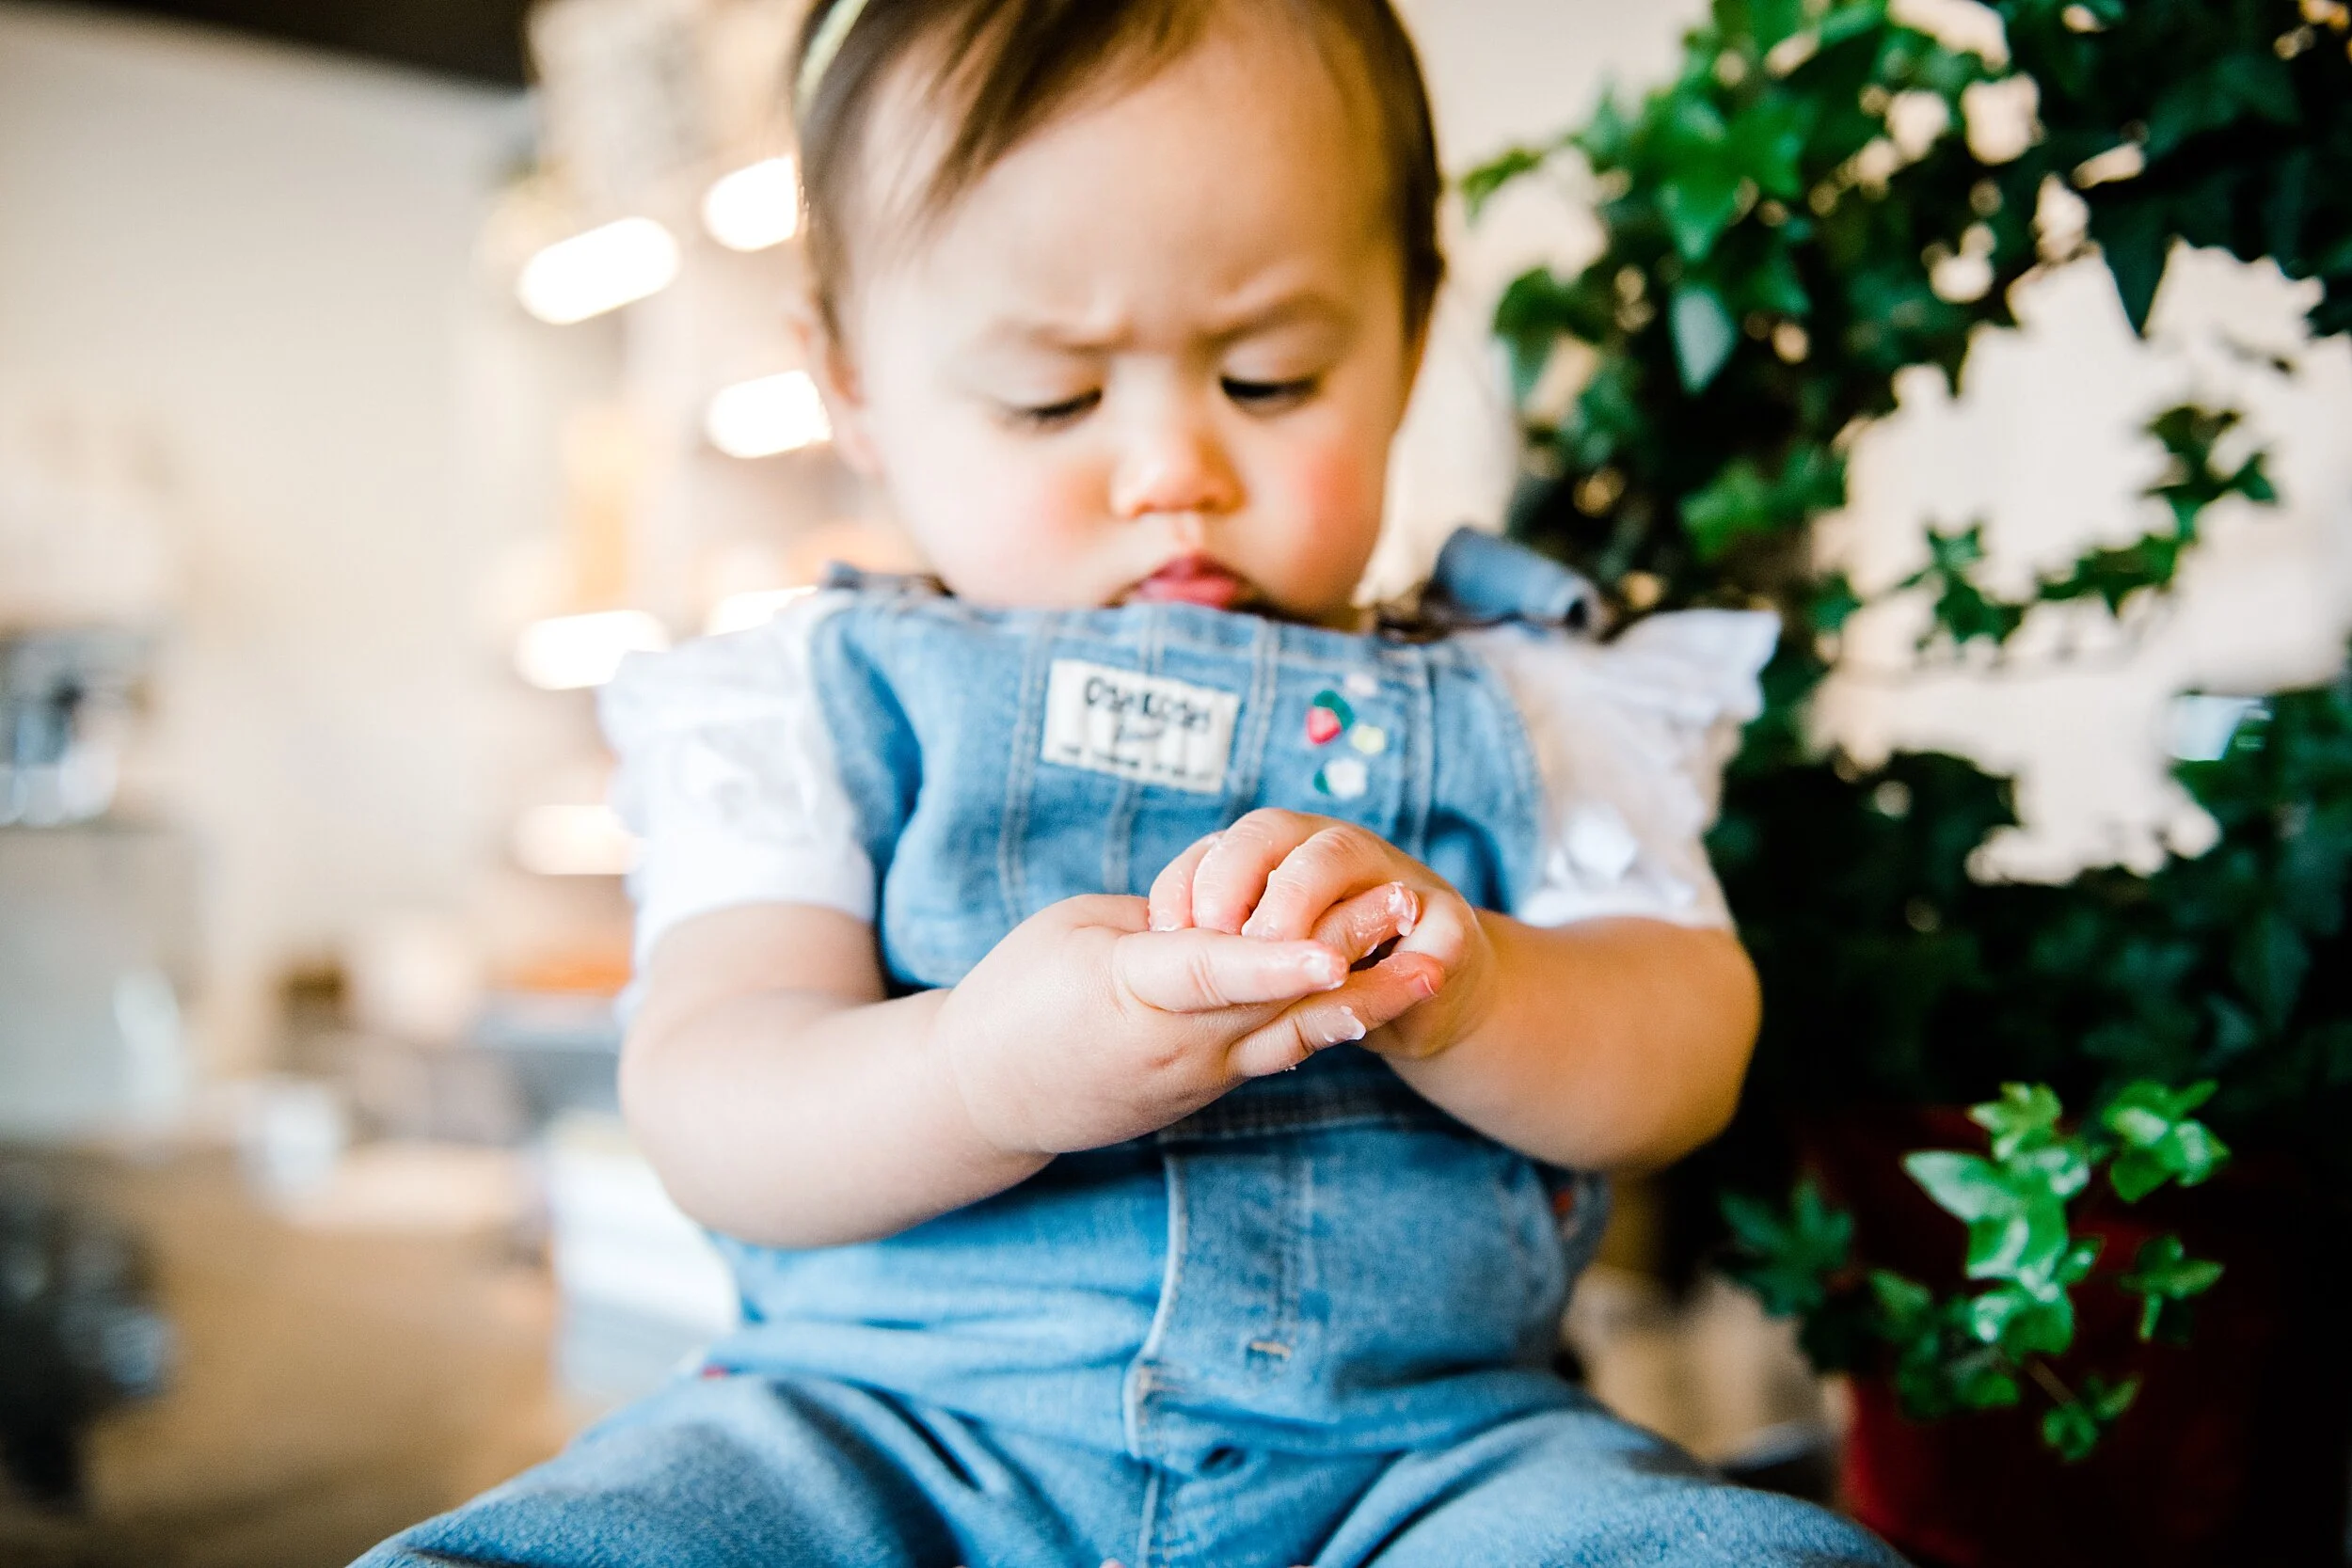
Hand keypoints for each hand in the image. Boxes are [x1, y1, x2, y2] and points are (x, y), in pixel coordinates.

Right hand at [930, 891, 1431, 1155]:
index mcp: (1126, 992)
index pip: (1209, 972)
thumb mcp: (1075, 934)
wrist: (983, 1100)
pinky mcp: (1203, 1091)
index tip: (1330, 954)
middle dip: (1350, 959)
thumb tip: (1226, 911)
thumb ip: (1158, 923)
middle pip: (1273, 1003)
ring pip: (1289, 1038)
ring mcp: (1193, 1077)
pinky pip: (1272, 1053)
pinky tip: (1376, 996)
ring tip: (1426, 967)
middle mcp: (1172, 1044)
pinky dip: (1323, 1024)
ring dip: (1362, 1002)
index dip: (1273, 962)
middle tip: (1414, 912)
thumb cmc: (1016, 996)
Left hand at [1147, 809, 1496, 1061]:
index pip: (1223, 844)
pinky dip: (1418, 951)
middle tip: (1215, 936)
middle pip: (1277, 833)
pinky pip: (1436, 925)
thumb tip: (1135, 958)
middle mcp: (1329, 849)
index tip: (1160, 934)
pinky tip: (1393, 981)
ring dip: (1306, 898)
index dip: (1189, 881)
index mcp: (1277, 852)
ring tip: (1277, 951)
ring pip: (1343, 857)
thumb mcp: (1258, 961)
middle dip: (1239, 879)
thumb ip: (1213, 948)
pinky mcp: (1449, 922)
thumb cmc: (1318, 973)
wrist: (1420, 994)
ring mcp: (1392, 879)